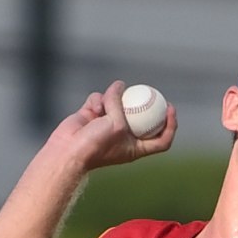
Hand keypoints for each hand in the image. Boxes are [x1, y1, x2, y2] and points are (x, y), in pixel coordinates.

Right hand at [50, 81, 174, 170]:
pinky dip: (97, 101)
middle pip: (141, 118)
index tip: (170, 108)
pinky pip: (100, 101)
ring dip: (112, 101)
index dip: (170, 125)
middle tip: (151, 91)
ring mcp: (108, 125)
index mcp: (136, 148)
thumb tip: (119, 85)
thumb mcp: (116, 124)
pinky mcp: (93, 116)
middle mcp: (124, 137)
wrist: (67, 151)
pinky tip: (92, 109)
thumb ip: (120, 104)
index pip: (161, 140)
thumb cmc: (96, 144)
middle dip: (145, 104)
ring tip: (105, 106)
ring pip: (118, 104)